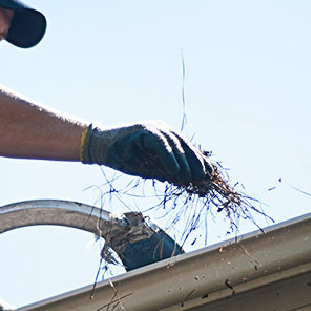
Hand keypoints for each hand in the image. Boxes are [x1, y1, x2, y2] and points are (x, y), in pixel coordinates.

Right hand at [81, 122, 210, 185]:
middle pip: (185, 144)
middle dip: (195, 162)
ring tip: (190, 178)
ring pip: (175, 144)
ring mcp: (153, 128)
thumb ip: (166, 172)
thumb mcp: (149, 168)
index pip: (187, 147)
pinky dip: (169, 158)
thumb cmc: (124, 158)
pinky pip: (161, 144)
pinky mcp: (144, 130)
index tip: (209, 174)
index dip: (199, 160)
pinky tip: (175, 171)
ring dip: (184, 162)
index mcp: (166, 136)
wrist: (100, 148)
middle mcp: (162, 129)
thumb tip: (185, 181)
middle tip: (203, 179)